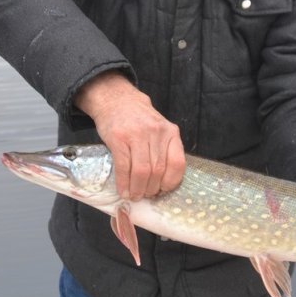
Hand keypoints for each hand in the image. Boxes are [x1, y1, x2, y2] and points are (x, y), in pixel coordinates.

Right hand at [74, 71, 183, 199]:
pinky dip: (124, 183)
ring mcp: (137, 134)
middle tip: (145, 196)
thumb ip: (163, 150)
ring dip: (138, 189)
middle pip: (158, 170)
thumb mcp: (160, 129)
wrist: (117, 100)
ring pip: (142, 171)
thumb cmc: (139, 119)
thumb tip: (161, 183)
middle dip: (151, 189)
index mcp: (171, 132)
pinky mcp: (119, 138)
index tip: (162, 191)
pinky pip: (124, 167)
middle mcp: (157, 132)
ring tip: (134, 195)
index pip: (177, 164)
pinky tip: (123, 190)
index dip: (170, 183)